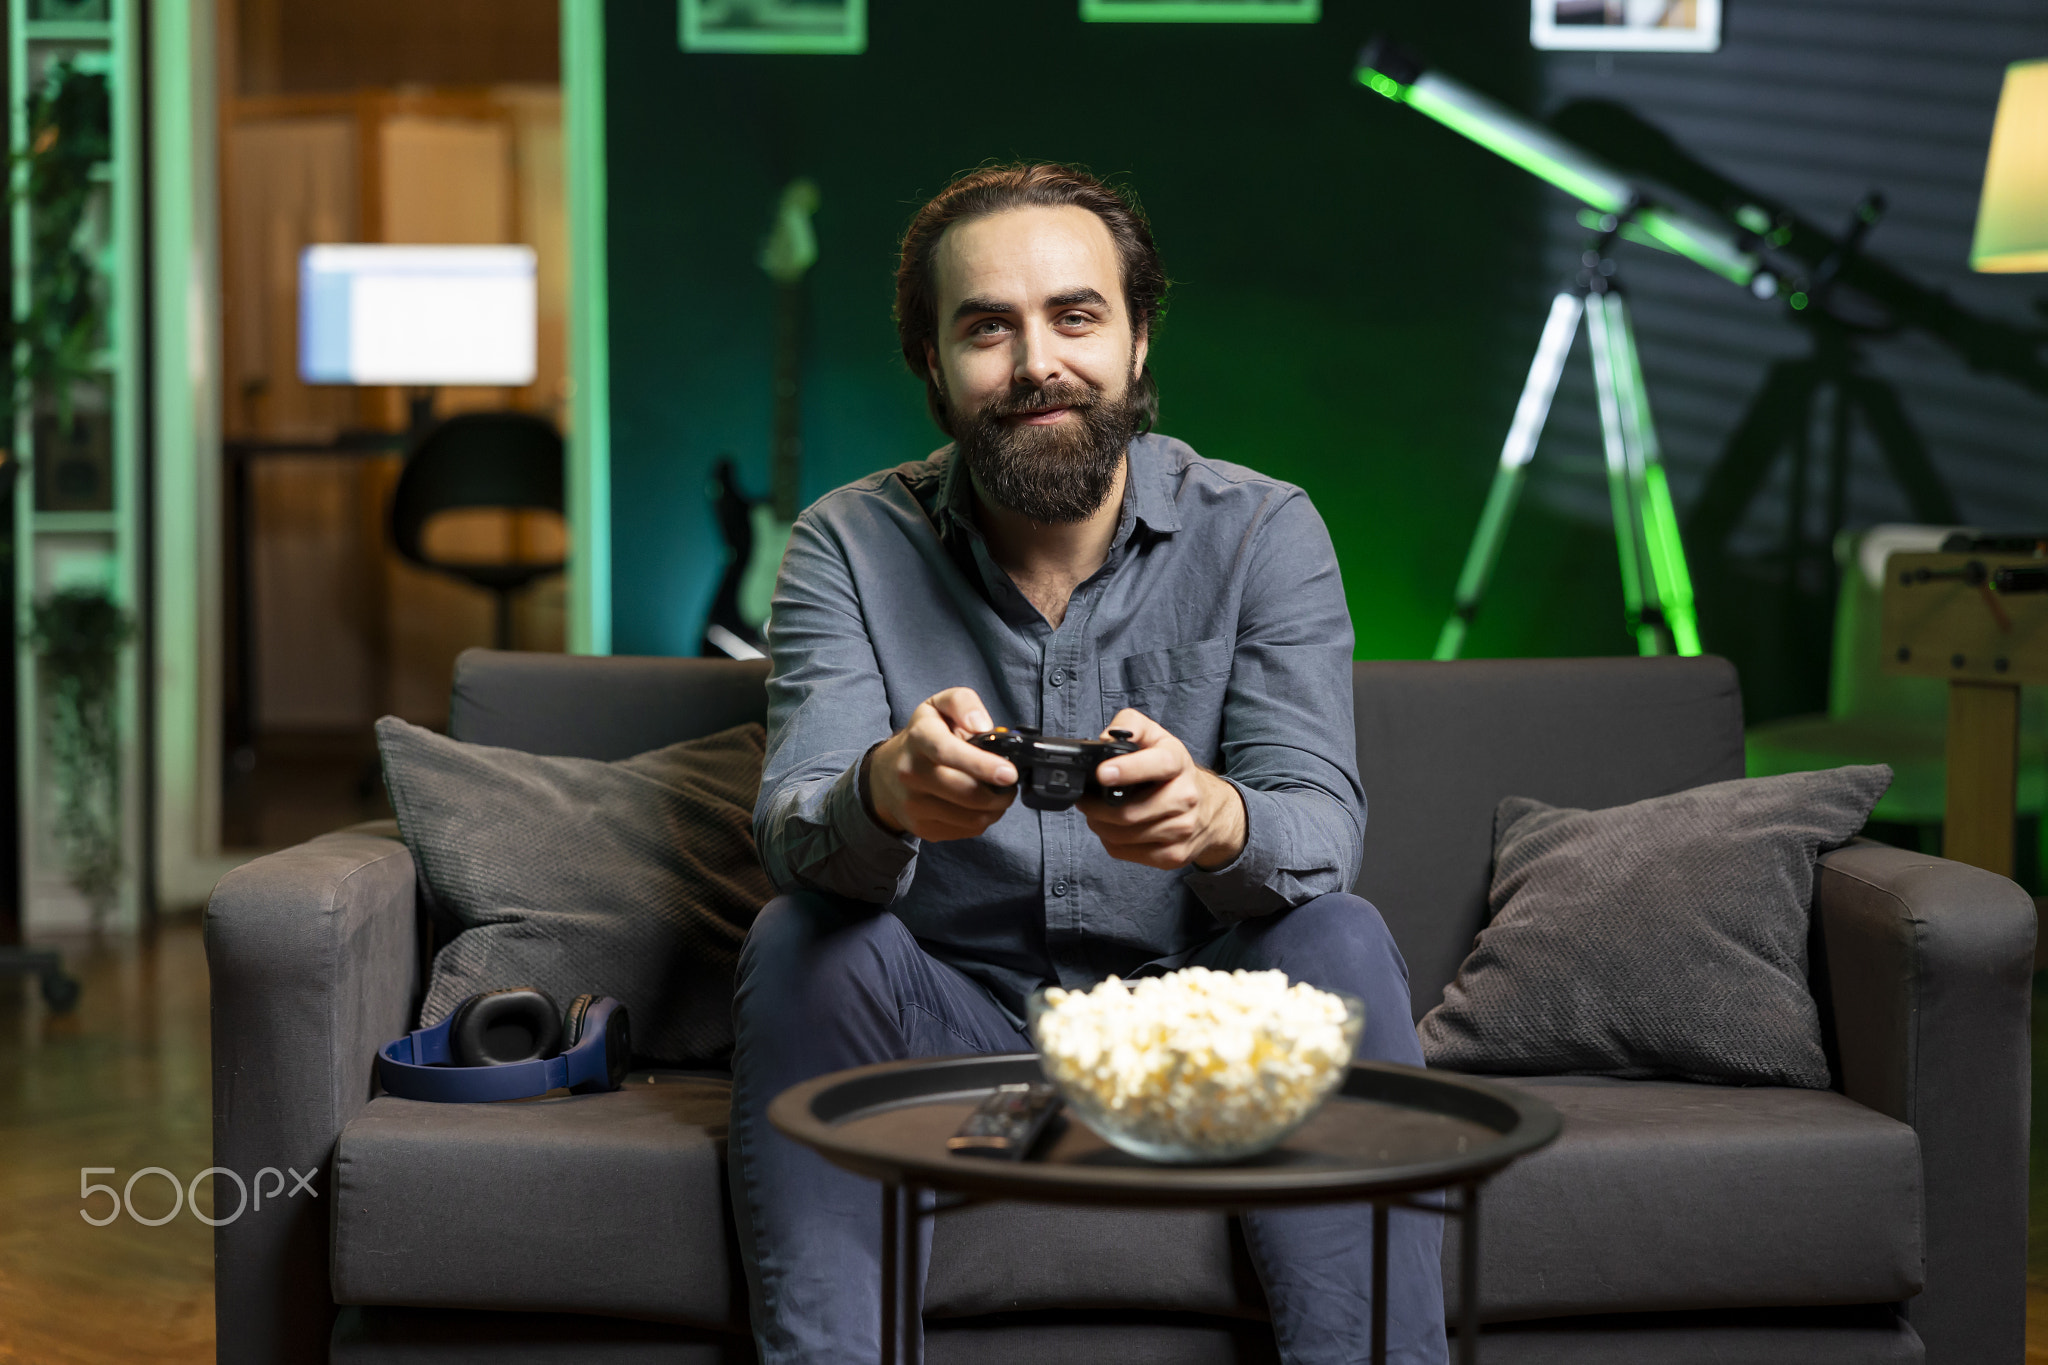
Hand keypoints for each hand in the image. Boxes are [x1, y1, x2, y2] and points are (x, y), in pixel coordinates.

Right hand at [866, 687, 1018, 840]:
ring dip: (995, 808)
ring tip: (998, 794)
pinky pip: (966, 831)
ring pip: (970, 817)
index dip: (982, 765)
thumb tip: (983, 726)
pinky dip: (982, 820)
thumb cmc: (923, 737)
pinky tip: (981, 806)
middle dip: (999, 793)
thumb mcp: (938, 705)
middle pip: (965, 792)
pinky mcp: (921, 827)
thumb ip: (963, 703)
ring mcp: (914, 805)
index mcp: (919, 738)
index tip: (1009, 773)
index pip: (948, 752)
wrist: (886, 774)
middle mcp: (911, 772)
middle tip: (1011, 783)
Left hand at [1080, 708, 1246, 870]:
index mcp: (1178, 762)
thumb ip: (1130, 725)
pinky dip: (1110, 841)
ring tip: (1096, 812)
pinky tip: (1113, 829)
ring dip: (1099, 825)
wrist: (1210, 809)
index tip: (1102, 772)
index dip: (1128, 769)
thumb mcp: (1156, 738)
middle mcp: (1185, 797)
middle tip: (1084, 799)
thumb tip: (1105, 738)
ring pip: (1123, 836)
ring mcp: (1182, 830)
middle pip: (1130, 812)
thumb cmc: (1173, 772)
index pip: (1157, 765)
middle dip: (1096, 807)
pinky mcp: (1174, 855)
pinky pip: (1126, 852)